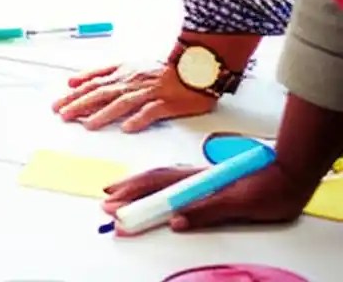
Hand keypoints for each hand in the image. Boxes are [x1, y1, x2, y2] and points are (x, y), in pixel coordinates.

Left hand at [53, 63, 216, 132]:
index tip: (57, 104)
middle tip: (63, 115)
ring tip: (88, 124)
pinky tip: (128, 128)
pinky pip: (152, 111)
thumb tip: (72, 81)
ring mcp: (149, 92)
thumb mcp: (126, 66)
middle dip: (80, 104)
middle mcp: (132, 81)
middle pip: (102, 93)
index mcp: (122, 73)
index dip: (74, 95)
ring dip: (104, 114)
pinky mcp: (167, 102)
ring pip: (123, 102)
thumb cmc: (161, 70)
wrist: (196, 65)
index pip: (92, 84)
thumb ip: (100, 73)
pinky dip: (139, 118)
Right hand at [102, 161, 316, 233]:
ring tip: (116, 194)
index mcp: (198, 180)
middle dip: (127, 191)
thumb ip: (206, 211)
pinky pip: (169, 181)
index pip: (158, 188)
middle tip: (105, 203)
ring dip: (136, 187)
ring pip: (159, 179)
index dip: (134, 197)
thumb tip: (175, 221)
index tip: (116, 209)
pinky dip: (151, 185)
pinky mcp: (204, 181)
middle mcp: (193, 176)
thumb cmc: (269, 189)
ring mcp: (197, 177)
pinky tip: (148, 190)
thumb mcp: (240, 205)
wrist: (290, 174)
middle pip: (153, 181)